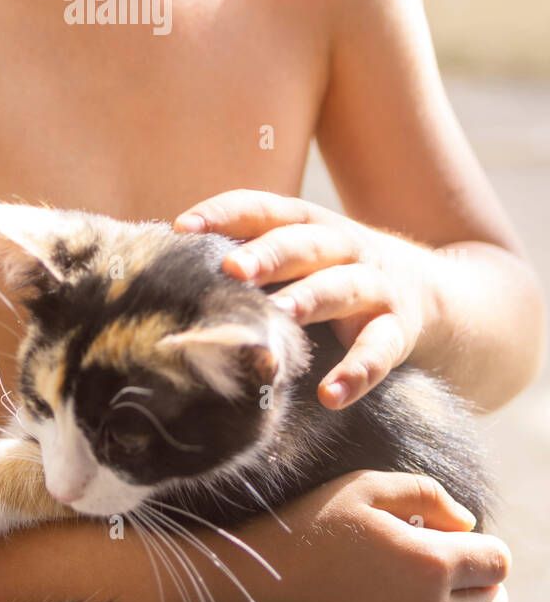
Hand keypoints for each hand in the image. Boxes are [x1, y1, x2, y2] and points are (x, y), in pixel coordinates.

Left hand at [173, 189, 436, 408]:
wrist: (432, 291)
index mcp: (309, 223)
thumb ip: (249, 258)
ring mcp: (374, 287)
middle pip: (304, 242)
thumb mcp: (298, 256)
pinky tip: (330, 393)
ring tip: (279, 317)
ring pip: (342, 287)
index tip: (182, 227)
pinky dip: (357, 372)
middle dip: (268, 253)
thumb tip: (168, 269)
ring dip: (310, 300)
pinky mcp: (398, 330)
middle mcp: (344, 247)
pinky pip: (380, 351)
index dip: (224, 213)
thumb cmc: (332, 273)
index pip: (264, 208)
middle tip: (232, 268)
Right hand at [238, 470, 509, 601]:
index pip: (495, 562)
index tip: (461, 541)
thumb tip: (466, 522)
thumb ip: (425, 493)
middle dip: (482, 582)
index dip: (486, 547)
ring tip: (437, 597)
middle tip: (452, 566)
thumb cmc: (309, 526)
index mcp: (427, 562)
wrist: (258, 582)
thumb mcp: (363, 487)